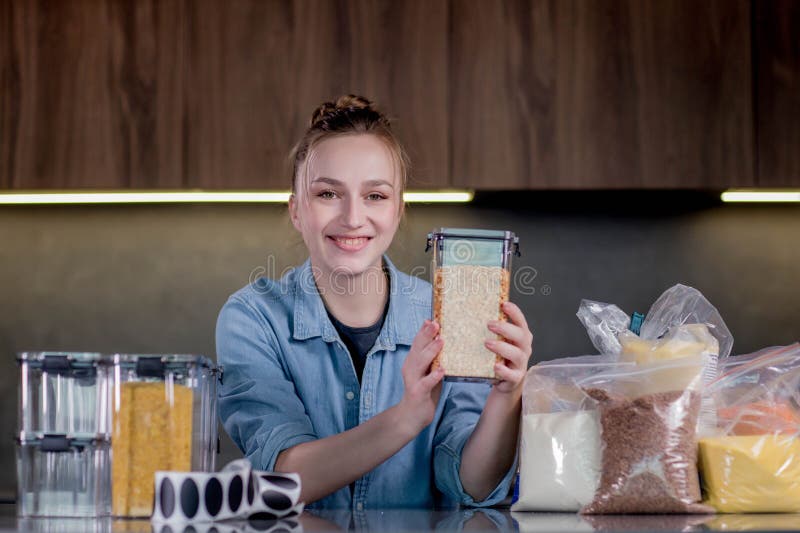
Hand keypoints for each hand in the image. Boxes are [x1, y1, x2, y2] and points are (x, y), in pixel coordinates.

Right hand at [397, 319, 445, 433]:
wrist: (411, 416)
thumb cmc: (423, 391)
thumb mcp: (428, 371)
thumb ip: (433, 358)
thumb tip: (443, 340)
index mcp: (413, 361)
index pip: (418, 342)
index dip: (424, 330)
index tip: (433, 318)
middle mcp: (410, 368)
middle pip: (418, 348)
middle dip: (426, 335)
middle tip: (436, 323)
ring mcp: (413, 380)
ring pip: (421, 362)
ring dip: (431, 351)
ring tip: (441, 341)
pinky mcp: (417, 392)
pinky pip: (426, 383)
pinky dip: (434, 376)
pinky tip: (442, 370)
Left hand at [485, 301, 532, 393]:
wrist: (504, 380)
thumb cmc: (499, 355)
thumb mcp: (498, 340)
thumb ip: (492, 329)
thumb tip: (468, 312)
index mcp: (521, 336)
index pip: (521, 321)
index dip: (515, 312)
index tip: (504, 304)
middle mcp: (524, 348)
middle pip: (521, 336)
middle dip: (506, 328)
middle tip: (489, 324)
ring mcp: (521, 364)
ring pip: (517, 355)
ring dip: (503, 347)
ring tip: (487, 343)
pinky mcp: (516, 378)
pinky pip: (512, 375)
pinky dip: (504, 370)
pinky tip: (495, 365)